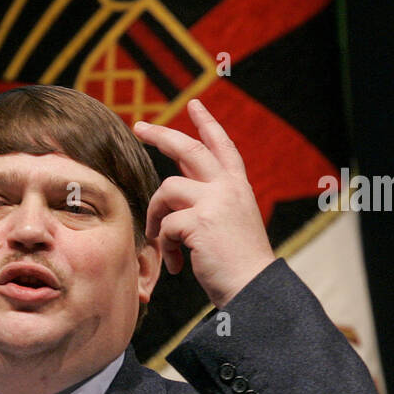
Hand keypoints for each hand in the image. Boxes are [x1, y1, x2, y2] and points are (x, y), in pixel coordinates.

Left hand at [134, 99, 273, 307]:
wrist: (254, 289)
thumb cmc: (238, 265)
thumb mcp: (229, 225)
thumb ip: (208, 204)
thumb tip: (172, 199)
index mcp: (237, 188)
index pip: (222, 146)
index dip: (208, 125)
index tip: (195, 105)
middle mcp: (228, 188)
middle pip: (189, 149)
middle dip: (161, 135)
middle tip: (139, 127)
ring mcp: (215, 201)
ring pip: (167, 189)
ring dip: (157, 216)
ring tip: (161, 239)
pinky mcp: (200, 221)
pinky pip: (167, 226)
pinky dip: (166, 247)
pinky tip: (177, 265)